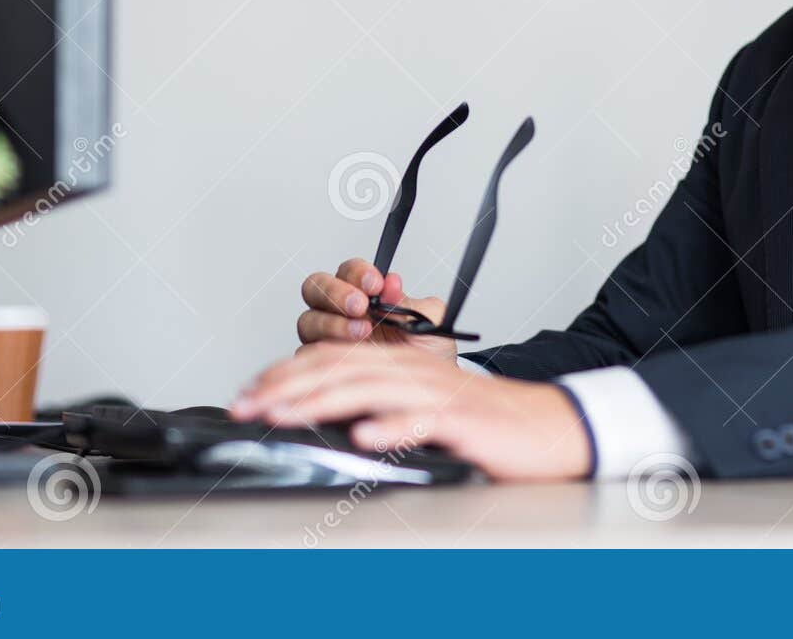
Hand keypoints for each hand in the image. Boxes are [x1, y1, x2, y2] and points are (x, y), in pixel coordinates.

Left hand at [230, 342, 593, 481]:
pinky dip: (391, 427)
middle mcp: (413, 369)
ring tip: (283, 416)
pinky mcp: (461, 419)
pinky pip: (422, 419)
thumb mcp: (422, 404)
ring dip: (320, 401)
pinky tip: (363, 437)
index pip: (332, 356)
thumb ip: (379, 401)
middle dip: (286, 385)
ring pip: (370, 386)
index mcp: (400, 362)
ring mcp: (437, 392)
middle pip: (340, 366)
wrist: (545, 426)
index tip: (250, 393)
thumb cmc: (483, 421)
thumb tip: (330, 416)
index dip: (286, 372)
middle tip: (247, 405)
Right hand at [297, 257, 456, 360]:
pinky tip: (347, 355)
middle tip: (360, 305)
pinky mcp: (319, 368)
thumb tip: (392, 283)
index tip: (376, 283)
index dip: (358, 273)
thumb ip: (409, 301)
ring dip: (332, 323)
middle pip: (315, 287)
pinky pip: (306, 356)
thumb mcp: (429, 323)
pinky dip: (323, 353)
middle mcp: (340, 313)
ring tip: (363, 333)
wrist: (426, 396)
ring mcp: (327, 340)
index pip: (348, 271)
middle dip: (336, 292)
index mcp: (365, 295)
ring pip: (308, 320)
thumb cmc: (426, 356)